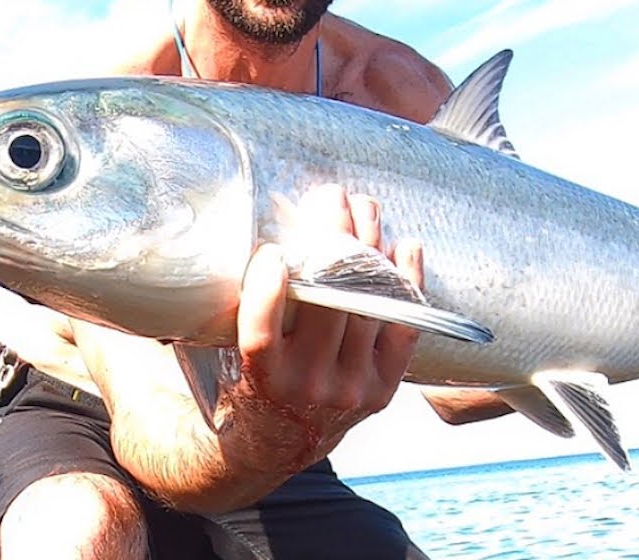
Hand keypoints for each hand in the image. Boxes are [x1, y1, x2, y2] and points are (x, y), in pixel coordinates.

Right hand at [219, 185, 421, 472]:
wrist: (281, 440)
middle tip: (330, 197)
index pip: (262, 334)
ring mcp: (352, 387)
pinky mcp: (384, 386)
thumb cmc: (252, 381)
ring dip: (370, 248)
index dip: (268, 291)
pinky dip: (407, 283)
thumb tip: (242, 233)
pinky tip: (405, 246)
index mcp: (262, 379)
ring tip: (364, 208)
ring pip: (368, 307)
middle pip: (329, 306)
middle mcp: (309, 386)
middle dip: (333, 241)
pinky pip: (402, 328)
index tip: (271, 251)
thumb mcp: (230, 351)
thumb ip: (240, 306)